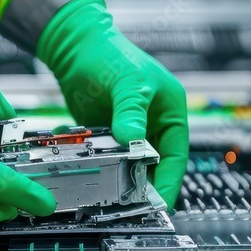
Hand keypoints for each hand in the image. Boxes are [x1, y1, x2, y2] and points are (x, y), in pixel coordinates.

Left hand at [36, 0, 188, 208]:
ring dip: (116, 178)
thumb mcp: (127, 82)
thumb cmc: (109, 53)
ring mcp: (127, 130)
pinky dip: (94, 164)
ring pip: (127, 164)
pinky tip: (83, 171)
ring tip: (106, 196)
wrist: (74, 44)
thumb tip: (133, 139)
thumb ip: (131, 111)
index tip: (159, 203)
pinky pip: (103, 157)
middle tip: (129, 205)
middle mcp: (152, 123)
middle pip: (152, 164)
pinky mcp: (105, 133)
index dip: (169, 182)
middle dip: (141, 185)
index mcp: (170, 111)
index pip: (175, 155)